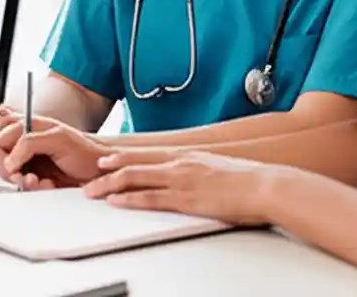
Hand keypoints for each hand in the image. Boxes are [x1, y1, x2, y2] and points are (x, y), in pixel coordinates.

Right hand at [0, 120, 112, 188]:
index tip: (12, 158)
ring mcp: (27, 161)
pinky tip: (45, 184)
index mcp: (27, 126)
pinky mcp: (33, 178)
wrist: (100, 171)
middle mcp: (23, 142)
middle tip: (20, 170)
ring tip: (38, 179)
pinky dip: (31, 186)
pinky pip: (20, 185)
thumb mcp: (57, 138)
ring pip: (5, 172)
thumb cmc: (84, 149)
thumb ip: (29, 142)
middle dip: (6, 165)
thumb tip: (9, 159)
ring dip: (20, 178)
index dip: (0, 148)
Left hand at [83, 152, 282, 225]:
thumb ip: (199, 170)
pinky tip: (115, 202)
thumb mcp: (217, 168)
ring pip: (135, 178)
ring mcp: (180, 180)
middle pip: (134, 163)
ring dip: (110, 185)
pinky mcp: (186, 198)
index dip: (123, 156)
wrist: (265, 185)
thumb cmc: (248, 180)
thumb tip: (192, 176)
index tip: (106, 160)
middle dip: (108, 170)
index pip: (146, 154)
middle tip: (90, 176)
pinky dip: (129, 200)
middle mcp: (179, 163)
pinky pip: (151, 198)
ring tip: (92, 190)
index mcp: (186, 156)